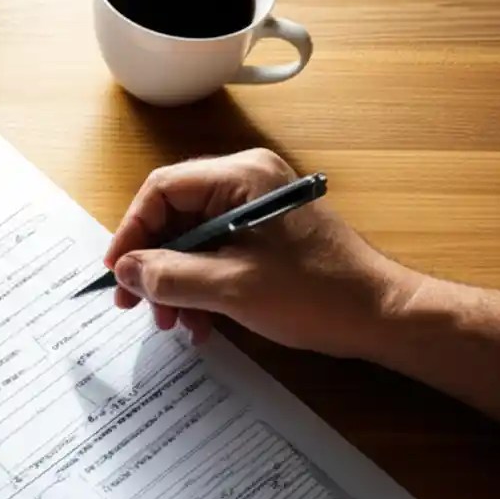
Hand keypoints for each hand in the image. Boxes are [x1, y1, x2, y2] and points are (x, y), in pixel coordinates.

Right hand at [104, 148, 411, 358]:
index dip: (131, 232)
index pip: (161, 190)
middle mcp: (246, 182)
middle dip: (154, 265)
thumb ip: (168, 276)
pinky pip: (215, 252)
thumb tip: (124, 271)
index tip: (117, 273)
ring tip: (174, 321)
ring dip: (175, 282)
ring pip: (191, 240)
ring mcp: (256, 208)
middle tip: (136, 304)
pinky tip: (201, 321)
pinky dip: (200, 285)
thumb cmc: (316, 294)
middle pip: (174, 216)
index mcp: (240, 177)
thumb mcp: (231, 288)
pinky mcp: (264, 234)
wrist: (382, 316)